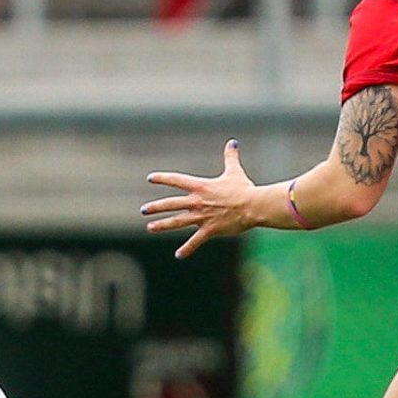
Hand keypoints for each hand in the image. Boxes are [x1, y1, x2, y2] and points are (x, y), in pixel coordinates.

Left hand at [141, 139, 261, 258]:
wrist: (254, 205)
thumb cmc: (244, 189)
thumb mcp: (234, 171)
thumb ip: (230, 157)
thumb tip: (232, 142)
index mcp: (201, 187)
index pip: (176, 180)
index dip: (162, 178)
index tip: (150, 178)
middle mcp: (197, 201)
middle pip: (171, 204)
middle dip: (155, 207)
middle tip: (143, 210)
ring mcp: (202, 216)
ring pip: (177, 222)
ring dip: (162, 225)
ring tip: (150, 228)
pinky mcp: (210, 229)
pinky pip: (195, 241)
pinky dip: (187, 249)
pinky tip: (178, 255)